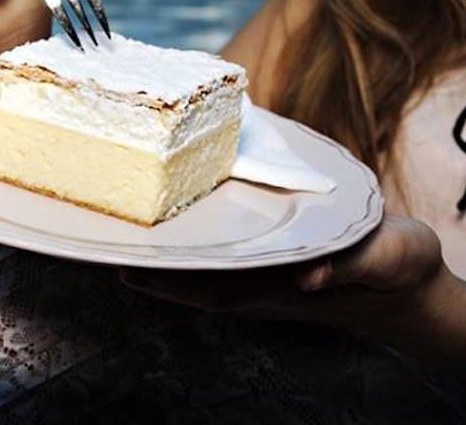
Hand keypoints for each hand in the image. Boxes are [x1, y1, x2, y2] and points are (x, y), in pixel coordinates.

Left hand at [120, 215, 449, 333]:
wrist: (412, 280)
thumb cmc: (399, 267)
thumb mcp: (385, 259)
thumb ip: (348, 267)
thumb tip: (308, 276)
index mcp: (287, 288)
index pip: (218, 289)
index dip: (174, 283)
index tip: (134, 272)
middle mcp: (270, 287)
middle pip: (199, 286)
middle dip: (156, 276)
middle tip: (113, 255)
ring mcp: (271, 279)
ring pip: (208, 275)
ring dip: (168, 266)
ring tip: (127, 246)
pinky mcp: (278, 264)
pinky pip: (226, 262)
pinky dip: (197, 251)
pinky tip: (176, 236)